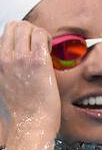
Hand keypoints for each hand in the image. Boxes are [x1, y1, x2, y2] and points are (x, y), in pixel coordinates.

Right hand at [0, 21, 60, 149]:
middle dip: (29, 30)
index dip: (20, 36)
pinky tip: (49, 52)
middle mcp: (6, 58)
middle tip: (38, 45)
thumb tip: (17, 60)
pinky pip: (41, 35)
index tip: (29, 46)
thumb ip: (8, 69)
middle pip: (15, 26)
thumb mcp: (4, 85)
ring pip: (28, 27)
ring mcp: (21, 59)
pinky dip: (47, 38)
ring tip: (44, 49)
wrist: (29, 123)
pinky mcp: (38, 63)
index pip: (6, 33)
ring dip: (39, 33)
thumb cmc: (21, 109)